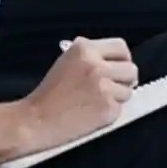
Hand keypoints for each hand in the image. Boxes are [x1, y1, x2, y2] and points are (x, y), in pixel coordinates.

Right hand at [17, 36, 138, 152]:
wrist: (35, 120)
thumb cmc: (48, 94)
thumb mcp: (66, 61)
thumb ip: (90, 55)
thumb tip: (115, 59)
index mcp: (85, 49)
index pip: (121, 47)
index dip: (123, 58)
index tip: (119, 67)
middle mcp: (96, 65)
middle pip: (131, 69)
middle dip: (124, 79)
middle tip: (112, 87)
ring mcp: (104, 87)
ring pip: (128, 90)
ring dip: (117, 97)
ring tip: (95, 102)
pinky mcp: (107, 108)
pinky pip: (120, 108)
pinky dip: (110, 112)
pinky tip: (92, 113)